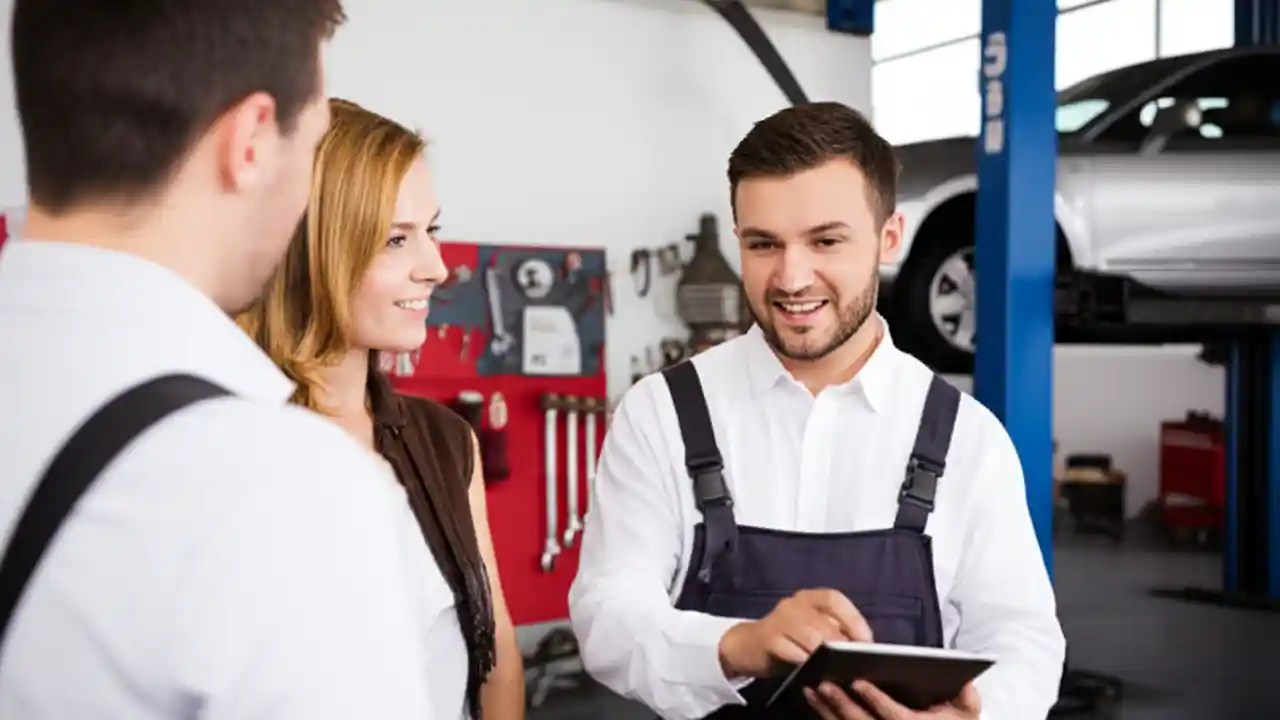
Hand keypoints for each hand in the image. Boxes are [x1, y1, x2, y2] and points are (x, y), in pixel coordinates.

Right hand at [717, 589, 873, 678]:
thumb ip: (832, 630)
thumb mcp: (810, 630)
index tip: (866, 641)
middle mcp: (794, 603)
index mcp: (809, 598)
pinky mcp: (767, 638)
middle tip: (851, 659)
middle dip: (840, 642)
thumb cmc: (787, 639)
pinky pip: (789, 649)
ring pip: (809, 636)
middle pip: (824, 621)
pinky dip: (802, 659)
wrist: (747, 645)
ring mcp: (779, 619)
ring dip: (823, 652)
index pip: (834, 599)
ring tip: (832, 665)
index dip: (853, 619)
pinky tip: (810, 667)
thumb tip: (861, 644)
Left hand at [804, 679, 980, 719]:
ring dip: (827, 711)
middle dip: (842, 705)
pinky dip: (827, 717)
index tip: (859, 682)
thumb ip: (967, 697)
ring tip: (811, 689)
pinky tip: (814, 701)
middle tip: (824, 684)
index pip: (894, 717)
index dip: (876, 700)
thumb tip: (964, 680)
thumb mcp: (967, 713)